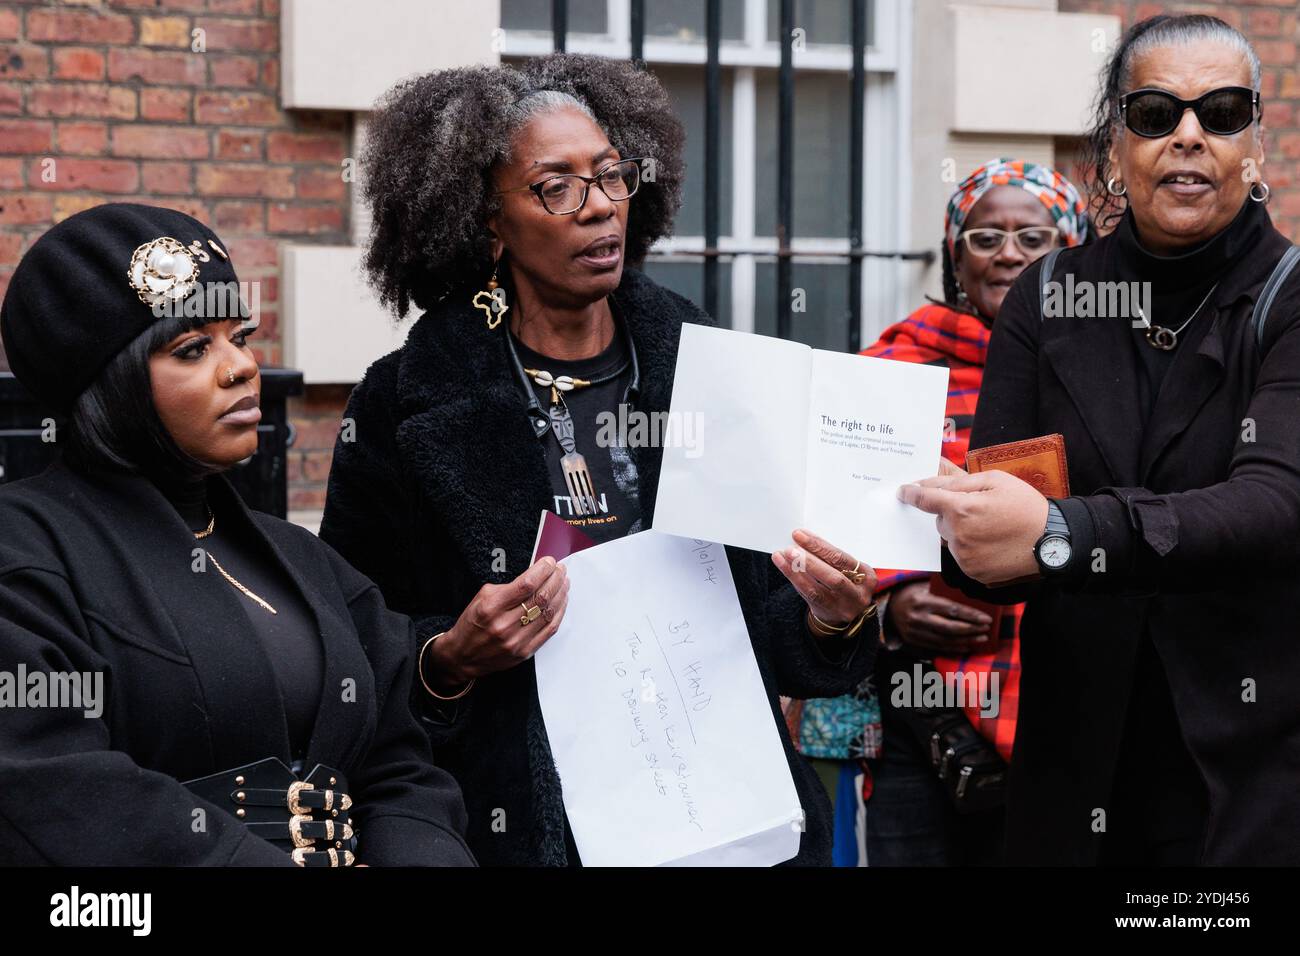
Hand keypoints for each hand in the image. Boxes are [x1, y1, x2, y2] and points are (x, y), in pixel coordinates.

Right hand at [429, 557, 570, 685]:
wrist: (463, 656)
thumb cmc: (472, 623)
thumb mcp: (482, 598)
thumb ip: (507, 586)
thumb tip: (534, 576)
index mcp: (492, 607)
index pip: (526, 584)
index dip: (542, 570)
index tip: (549, 562)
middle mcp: (505, 625)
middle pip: (540, 597)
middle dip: (555, 579)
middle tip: (561, 569)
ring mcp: (517, 640)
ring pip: (548, 613)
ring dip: (560, 594)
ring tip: (564, 583)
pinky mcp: (525, 652)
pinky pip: (549, 629)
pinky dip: (559, 613)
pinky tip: (562, 601)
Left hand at [771, 529, 876, 627]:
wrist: (846, 608)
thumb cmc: (846, 580)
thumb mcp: (848, 568)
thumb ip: (831, 556)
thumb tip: (803, 539)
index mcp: (866, 575)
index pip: (841, 558)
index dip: (819, 546)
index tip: (800, 535)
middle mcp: (858, 593)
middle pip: (832, 577)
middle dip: (809, 561)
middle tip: (790, 549)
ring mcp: (843, 606)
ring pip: (817, 589)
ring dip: (797, 571)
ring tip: (782, 556)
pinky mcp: (828, 613)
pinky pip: (808, 596)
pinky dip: (795, 579)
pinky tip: (784, 567)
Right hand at [885, 579, 990, 653]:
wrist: (889, 606)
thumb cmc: (912, 594)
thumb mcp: (925, 587)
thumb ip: (944, 593)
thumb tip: (971, 598)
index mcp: (923, 601)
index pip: (952, 610)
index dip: (971, 616)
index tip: (987, 619)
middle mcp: (918, 618)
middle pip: (951, 628)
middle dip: (972, 629)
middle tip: (987, 629)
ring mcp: (915, 631)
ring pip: (946, 640)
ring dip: (966, 641)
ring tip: (981, 638)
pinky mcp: (914, 641)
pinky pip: (937, 647)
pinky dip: (954, 648)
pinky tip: (967, 646)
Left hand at [898, 469, 1047, 584]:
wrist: (1053, 540)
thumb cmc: (1025, 505)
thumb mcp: (994, 480)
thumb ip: (957, 481)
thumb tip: (927, 484)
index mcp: (961, 509)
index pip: (924, 499)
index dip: (911, 493)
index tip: (903, 491)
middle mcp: (958, 535)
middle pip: (940, 521)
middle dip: (951, 513)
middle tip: (978, 509)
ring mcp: (965, 556)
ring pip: (950, 539)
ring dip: (961, 531)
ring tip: (990, 527)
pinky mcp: (973, 571)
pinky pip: (962, 555)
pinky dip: (971, 548)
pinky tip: (993, 542)